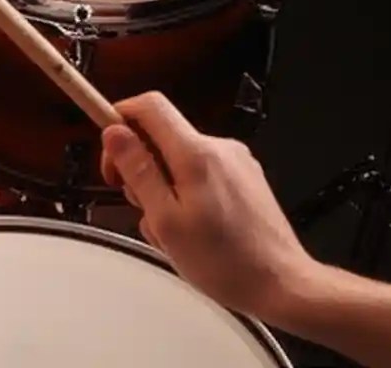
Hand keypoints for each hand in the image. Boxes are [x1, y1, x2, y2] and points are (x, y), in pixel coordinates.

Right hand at [99, 91, 316, 319]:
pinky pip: (200, 171)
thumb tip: (114, 133)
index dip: (120, 117)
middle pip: (161, 133)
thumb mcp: (165, 220)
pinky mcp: (245, 177)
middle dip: (139, 163)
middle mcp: (219, 148)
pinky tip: (191, 227)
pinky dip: (185, 191)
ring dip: (162, 184)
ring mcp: (236, 162)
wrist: (282, 284)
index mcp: (196, 154)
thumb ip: (138, 171)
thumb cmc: (226, 262)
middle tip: (136, 201)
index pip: (149, 106)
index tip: (108, 146)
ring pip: (179, 157)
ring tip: (170, 227)